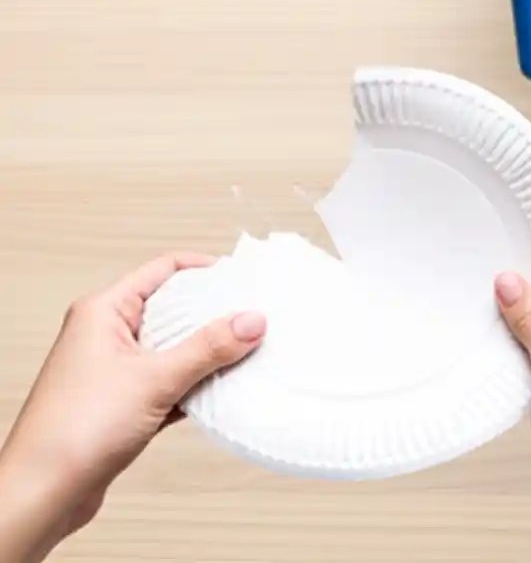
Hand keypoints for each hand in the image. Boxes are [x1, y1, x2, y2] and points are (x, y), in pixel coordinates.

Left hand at [0, 253, 266, 562]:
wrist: (44, 492)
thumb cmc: (75, 430)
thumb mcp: (155, 379)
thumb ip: (208, 348)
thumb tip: (251, 321)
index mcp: (103, 312)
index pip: (163, 271)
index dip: (205, 271)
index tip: (243, 280)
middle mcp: (106, 335)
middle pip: (173, 309)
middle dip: (214, 315)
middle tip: (255, 318)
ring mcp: (115, 369)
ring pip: (174, 348)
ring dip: (208, 354)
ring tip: (248, 355)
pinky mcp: (125, 402)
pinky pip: (171, 381)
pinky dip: (196, 385)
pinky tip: (223, 392)